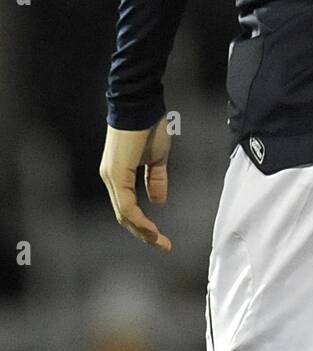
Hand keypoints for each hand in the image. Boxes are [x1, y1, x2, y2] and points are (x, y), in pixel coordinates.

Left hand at [100, 118, 172, 251]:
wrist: (141, 104)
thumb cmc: (149, 126)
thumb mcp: (157, 158)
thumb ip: (156, 180)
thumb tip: (159, 201)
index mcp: (119, 175)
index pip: (128, 208)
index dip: (144, 224)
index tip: (162, 237)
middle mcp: (111, 178)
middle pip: (124, 215)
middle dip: (144, 233)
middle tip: (163, 245)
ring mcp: (111, 177)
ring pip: (124, 213)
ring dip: (142, 230)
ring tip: (159, 241)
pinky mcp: (116, 174)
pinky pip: (126, 204)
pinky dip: (139, 219)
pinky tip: (151, 228)